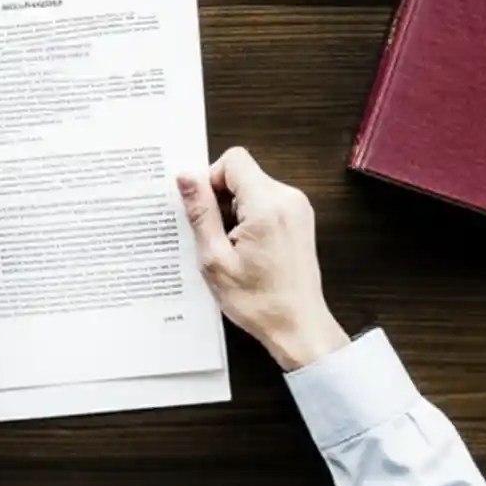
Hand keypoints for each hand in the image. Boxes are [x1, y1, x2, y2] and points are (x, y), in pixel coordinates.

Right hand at [177, 148, 347, 370]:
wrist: (298, 326)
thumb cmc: (258, 301)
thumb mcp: (214, 259)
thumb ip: (200, 212)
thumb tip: (186, 177)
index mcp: (267, 205)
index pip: (233, 160)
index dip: (211, 179)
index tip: (204, 211)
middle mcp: (288, 198)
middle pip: (243, 173)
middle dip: (221, 199)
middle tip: (216, 237)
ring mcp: (298, 208)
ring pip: (253, 188)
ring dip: (235, 211)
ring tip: (232, 248)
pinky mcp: (300, 218)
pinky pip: (266, 202)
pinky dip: (250, 218)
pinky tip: (245, 249)